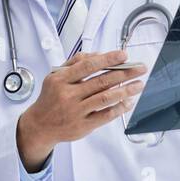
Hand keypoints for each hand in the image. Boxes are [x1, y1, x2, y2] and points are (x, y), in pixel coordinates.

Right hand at [16, 50, 146, 170]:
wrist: (40, 125)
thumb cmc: (51, 98)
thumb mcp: (55, 76)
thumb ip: (75, 63)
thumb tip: (98, 54)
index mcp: (61, 80)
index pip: (88, 66)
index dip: (108, 59)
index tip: (124, 55)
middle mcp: (69, 95)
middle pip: (101, 81)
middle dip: (124, 73)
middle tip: (139, 68)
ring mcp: (76, 112)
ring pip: (106, 98)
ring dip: (126, 90)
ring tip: (139, 84)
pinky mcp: (83, 126)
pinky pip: (105, 115)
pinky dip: (119, 108)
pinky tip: (128, 101)